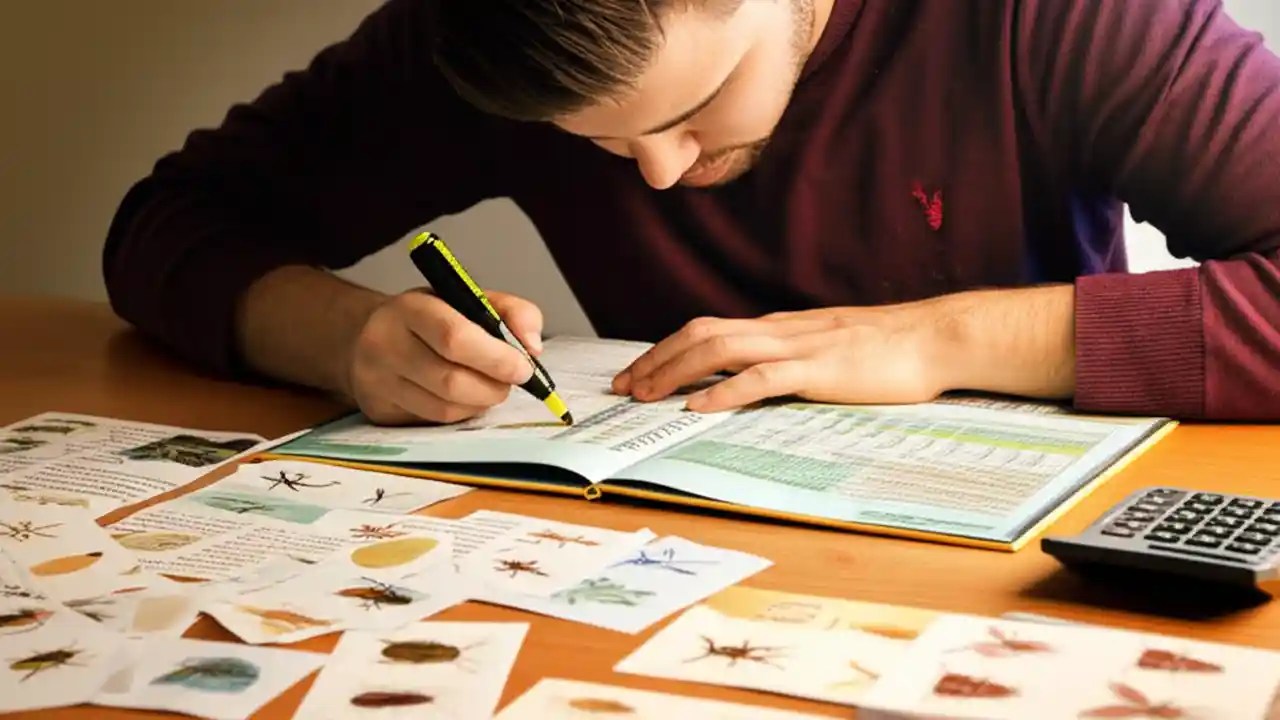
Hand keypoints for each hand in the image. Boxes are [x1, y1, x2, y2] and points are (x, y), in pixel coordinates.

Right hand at [345, 288, 541, 424]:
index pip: (454, 337)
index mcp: (409, 309)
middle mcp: (385, 344)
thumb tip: (532, 348)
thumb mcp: (467, 299)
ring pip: (444, 409)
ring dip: (479, 403)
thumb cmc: (427, 318)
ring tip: (488, 387)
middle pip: (451, 381)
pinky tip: (464, 398)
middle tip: (511, 382)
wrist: (363, 337)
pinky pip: (433, 423)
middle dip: (493, 387)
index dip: (495, 358)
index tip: (523, 368)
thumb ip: (511, 312)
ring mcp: (377, 382)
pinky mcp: (379, 412)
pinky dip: (460, 414)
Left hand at [612, 305, 951, 412]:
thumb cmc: (890, 349)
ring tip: (646, 395)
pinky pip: (760, 378)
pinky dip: (723, 392)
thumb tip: (763, 378)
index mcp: (781, 328)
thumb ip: (795, 360)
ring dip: (676, 372)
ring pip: (719, 349)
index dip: (668, 351)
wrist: (935, 338)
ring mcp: (797, 347)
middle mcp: (780, 331)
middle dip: (657, 360)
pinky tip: (697, 407)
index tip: (640, 373)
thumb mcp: (830, 349)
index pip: (709, 330)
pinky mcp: (818, 369)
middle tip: (624, 387)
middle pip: (701, 334)